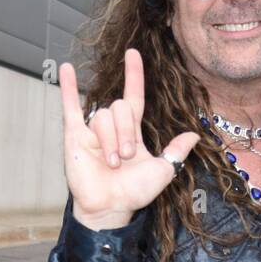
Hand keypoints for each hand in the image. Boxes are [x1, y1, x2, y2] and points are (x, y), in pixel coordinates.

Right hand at [59, 48, 199, 229]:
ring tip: (111, 163)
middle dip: (125, 131)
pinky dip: (67, 87)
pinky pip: (70, 106)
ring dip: (110, 139)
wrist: (110, 207)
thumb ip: (177, 150)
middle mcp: (112, 128)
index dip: (134, 75)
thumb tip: (195, 135)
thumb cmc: (134, 193)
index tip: (133, 54)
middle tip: (125, 158)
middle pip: (120, 107)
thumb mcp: (164, 170)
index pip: (133, 96)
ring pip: (102, 115)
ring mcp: (92, 131)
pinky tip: (65, 68)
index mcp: (132, 132)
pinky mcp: (74, 136)